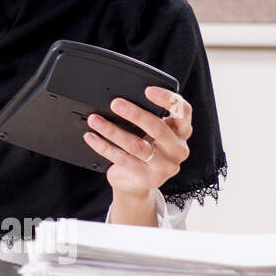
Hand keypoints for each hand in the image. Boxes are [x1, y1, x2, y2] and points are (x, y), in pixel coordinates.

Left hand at [82, 85, 192, 203]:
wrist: (137, 184)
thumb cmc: (146, 151)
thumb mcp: (153, 134)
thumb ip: (149, 117)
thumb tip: (121, 100)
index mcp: (181, 132)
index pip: (183, 111)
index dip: (167, 99)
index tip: (148, 90)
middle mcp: (177, 150)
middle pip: (158, 128)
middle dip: (135, 114)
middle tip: (116, 103)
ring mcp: (163, 166)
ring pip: (136, 145)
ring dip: (112, 130)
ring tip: (95, 120)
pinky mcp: (146, 178)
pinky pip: (121, 159)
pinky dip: (103, 146)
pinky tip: (92, 137)